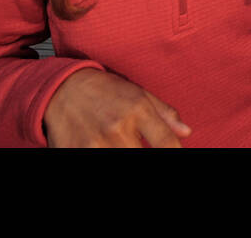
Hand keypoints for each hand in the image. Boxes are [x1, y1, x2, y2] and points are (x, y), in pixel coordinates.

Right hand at [43, 68, 191, 147]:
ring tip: (121, 144)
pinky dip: (105, 156)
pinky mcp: (76, 152)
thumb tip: (186, 133)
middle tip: (136, 144)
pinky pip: (98, 161)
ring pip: (122, 160)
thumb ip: (165, 114)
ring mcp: (95, 144)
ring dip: (124, 153)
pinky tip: (105, 147)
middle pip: (143, 156)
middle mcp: (117, 128)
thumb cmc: (106, 91)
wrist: (63, 88)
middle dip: (144, 153)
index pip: (166, 143)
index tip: (175, 153)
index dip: (175, 152)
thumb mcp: (139, 94)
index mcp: (137, 110)